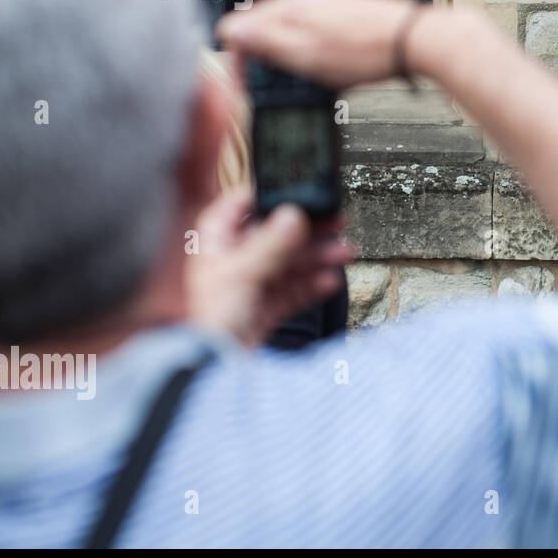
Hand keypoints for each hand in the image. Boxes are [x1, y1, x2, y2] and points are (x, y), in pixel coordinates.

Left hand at [187, 186, 354, 346]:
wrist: (217, 369)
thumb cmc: (213, 322)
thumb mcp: (243, 274)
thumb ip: (271, 244)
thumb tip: (293, 216)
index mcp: (215, 244)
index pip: (238, 206)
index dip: (266, 195)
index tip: (295, 188)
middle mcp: (232, 260)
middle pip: (275, 234)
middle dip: (308, 230)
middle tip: (336, 221)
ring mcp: (251, 285)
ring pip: (290, 262)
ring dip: (319, 257)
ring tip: (345, 253)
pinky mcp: (265, 308)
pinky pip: (294, 290)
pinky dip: (312, 285)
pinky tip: (329, 281)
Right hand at [216, 0, 439, 88]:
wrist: (415, 40)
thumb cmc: (366, 50)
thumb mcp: (305, 53)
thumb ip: (265, 40)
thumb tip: (230, 31)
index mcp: (291, 6)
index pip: (243, 23)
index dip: (240, 55)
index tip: (248, 80)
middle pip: (270, 27)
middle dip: (267, 55)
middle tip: (276, 83)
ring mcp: (333, 5)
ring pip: (297, 29)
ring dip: (294, 54)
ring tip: (305, 78)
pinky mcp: (354, 15)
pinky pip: (323, 32)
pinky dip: (319, 51)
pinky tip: (332, 67)